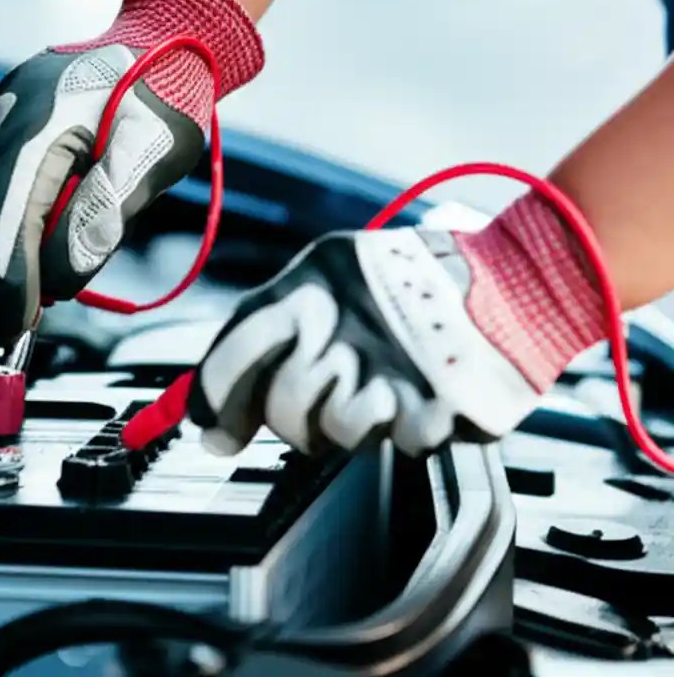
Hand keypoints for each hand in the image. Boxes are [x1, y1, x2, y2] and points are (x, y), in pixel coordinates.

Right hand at [0, 0, 264, 343]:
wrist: (164, 39)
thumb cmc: (165, 91)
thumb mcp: (150, 156)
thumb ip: (104, 215)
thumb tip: (60, 277)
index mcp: (41, 117)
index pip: (12, 209)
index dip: (9, 273)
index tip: (13, 323)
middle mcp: (11, 115)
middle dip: (5, 272)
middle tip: (15, 327)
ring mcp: (7, 120)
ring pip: (0, 202)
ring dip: (13, 253)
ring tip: (30, 303)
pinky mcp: (15, 129)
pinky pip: (11, 188)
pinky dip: (22, 226)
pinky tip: (38, 257)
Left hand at [184, 209, 605, 456]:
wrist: (513, 281)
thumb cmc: (409, 283)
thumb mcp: (325, 275)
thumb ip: (262, 329)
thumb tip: (204, 410)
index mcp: (310, 286)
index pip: (238, 348)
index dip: (216, 396)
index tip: (210, 431)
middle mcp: (342, 326)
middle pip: (282, 403)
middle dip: (291, 415)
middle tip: (321, 398)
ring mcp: (387, 369)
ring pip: (331, 432)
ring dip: (350, 421)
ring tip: (380, 385)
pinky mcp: (433, 407)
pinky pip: (394, 442)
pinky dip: (405, 426)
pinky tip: (418, 393)